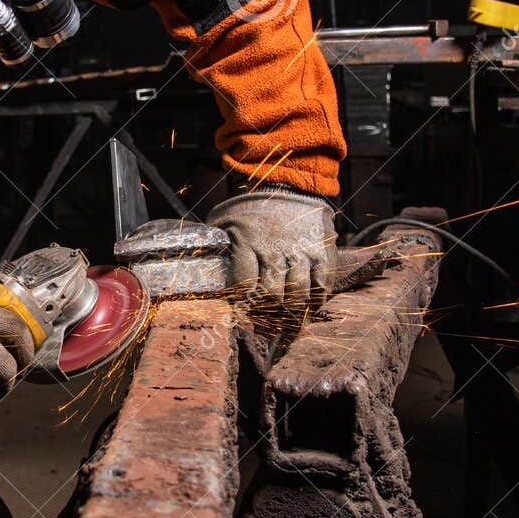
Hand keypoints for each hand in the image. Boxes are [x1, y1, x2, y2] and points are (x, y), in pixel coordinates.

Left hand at [207, 187, 335, 327]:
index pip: (244, 285)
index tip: (243, 319)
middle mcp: (275, 249)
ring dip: (293, 317)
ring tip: (289, 329)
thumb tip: (196, 268)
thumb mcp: (224, 221)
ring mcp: (301, 251)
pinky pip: (322, 284)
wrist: (287, 185)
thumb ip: (216, 246)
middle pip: (272, 295)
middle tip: (267, 332)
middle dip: (268, 318)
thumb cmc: (250, 209)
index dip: (244, 307)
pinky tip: (310, 309)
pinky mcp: (322, 251)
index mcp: (247, 242)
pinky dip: (316, 301)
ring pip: (298, 295)